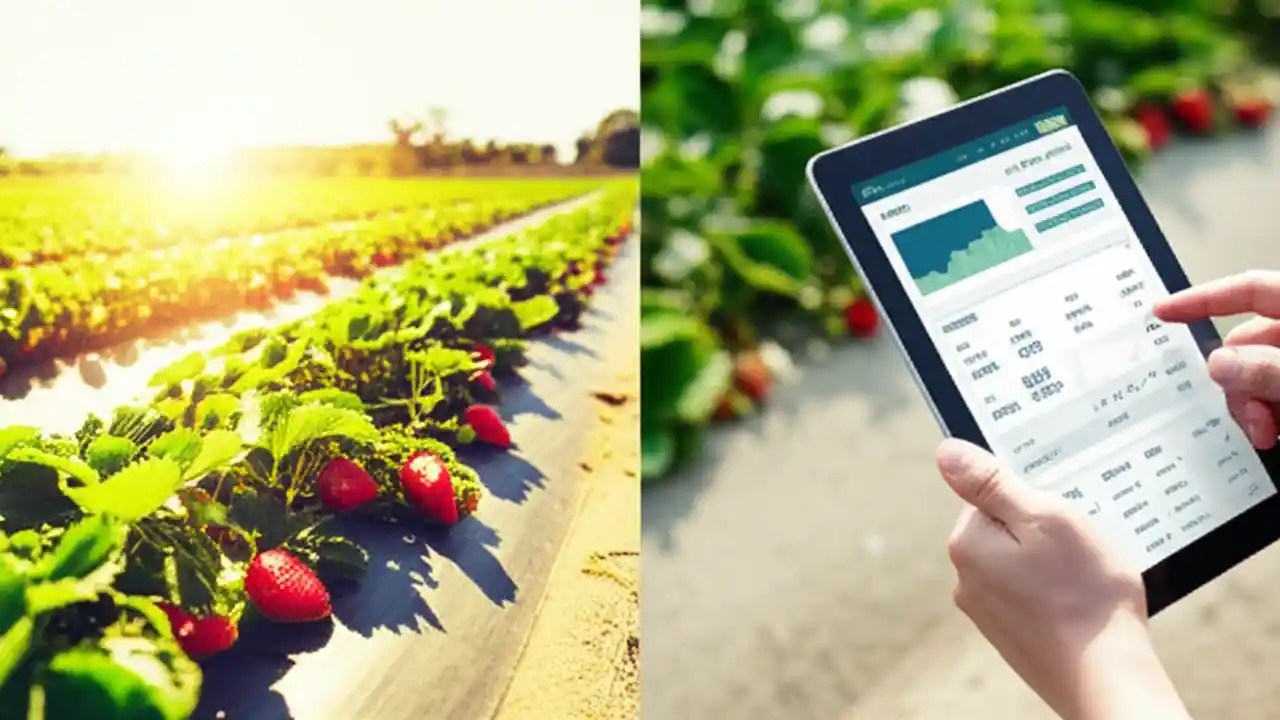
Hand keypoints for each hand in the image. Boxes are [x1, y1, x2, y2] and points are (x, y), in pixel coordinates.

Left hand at [938, 438, 1189, 719]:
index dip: (1032, 495)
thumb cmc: (1084, 595)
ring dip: (1052, 561)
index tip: (1061, 510)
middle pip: (1006, 527)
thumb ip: (991, 483)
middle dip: (1042, 528)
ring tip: (1083, 576)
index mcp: (967, 544)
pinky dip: (1057, 591)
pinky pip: (1033, 594)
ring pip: (1023, 561)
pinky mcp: (1013, 634)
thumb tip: (945, 452)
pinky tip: (1080, 600)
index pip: (990, 493)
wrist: (1106, 679)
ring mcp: (989, 611)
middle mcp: (967, 579)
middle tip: (1078, 544)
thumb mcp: (1043, 518)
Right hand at [1154, 270, 1279, 449]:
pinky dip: (1270, 416)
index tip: (1163, 312)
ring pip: (1259, 377)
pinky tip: (1276, 433)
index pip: (1250, 290)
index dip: (1205, 299)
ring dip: (1255, 408)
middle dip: (1240, 385)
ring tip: (1267, 434)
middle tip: (1250, 421)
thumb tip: (1220, 364)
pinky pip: (1274, 396)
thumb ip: (1270, 370)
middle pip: (1250, 346)